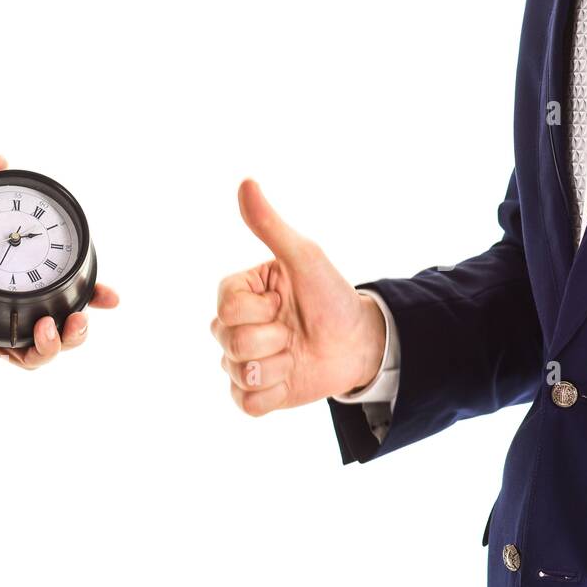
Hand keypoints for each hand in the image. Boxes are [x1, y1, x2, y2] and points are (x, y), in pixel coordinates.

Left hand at [0, 157, 119, 368]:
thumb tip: (1, 157)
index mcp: (2, 288)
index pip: (56, 297)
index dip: (88, 300)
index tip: (110, 294)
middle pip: (52, 339)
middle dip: (74, 335)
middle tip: (78, 320)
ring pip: (25, 359)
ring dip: (43, 348)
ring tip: (46, 327)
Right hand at [212, 180, 386, 415]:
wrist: (360, 342)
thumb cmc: (331, 296)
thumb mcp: (304, 257)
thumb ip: (270, 225)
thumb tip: (246, 182)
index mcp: (236, 295)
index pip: (227, 309)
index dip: (262, 309)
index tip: (284, 300)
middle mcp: (232, 328)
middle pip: (231, 342)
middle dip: (274, 338)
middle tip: (294, 330)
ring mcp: (240, 363)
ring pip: (240, 373)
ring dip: (280, 365)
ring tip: (295, 353)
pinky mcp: (253, 395)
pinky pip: (247, 403)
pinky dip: (274, 394)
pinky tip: (290, 377)